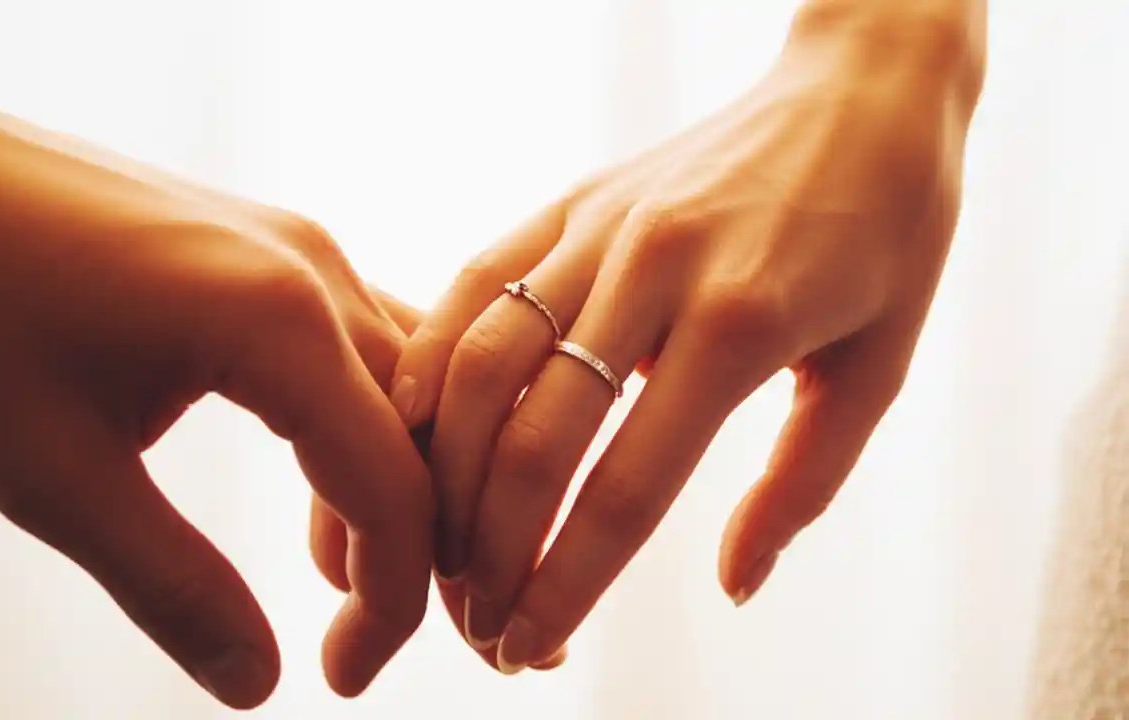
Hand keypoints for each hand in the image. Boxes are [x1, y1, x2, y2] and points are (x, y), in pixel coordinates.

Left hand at [0, 55, 430, 706]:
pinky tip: (308, 480)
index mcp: (278, 320)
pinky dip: (350, 423)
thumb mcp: (54, 476)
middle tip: (359, 635)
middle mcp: (310, 267)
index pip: (393, 484)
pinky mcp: (258, 241)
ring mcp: (289, 242)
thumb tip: (258, 684)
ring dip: (385, 478)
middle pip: (421, 428)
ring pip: (397, 380)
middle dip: (407, 542)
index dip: (390, 600)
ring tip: (331, 573)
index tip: (345, 680)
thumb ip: (172, 587)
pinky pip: (348, 342)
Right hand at [389, 14, 983, 670]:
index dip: (565, 584)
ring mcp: (601, 227)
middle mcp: (653, 273)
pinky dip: (429, 359)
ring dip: (447, 472)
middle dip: (491, 550)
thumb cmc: (887, 237)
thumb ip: (798, 485)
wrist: (862, 90)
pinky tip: (412, 427)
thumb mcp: (875, 371)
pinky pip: (475, 283)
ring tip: (445, 545)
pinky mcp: (572, 200)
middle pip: (533, 438)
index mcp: (741, 326)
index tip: (529, 645)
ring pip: (482, 363)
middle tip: (477, 620)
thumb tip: (733, 585)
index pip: (625, 490)